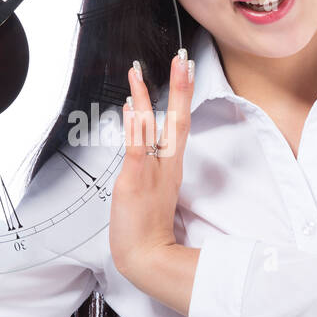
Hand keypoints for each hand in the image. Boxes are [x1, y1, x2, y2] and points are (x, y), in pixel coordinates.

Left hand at [109, 49, 193, 283]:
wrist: (145, 256)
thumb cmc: (145, 228)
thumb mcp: (150, 189)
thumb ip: (147, 161)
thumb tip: (138, 129)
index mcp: (171, 166)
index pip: (180, 123)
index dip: (183, 95)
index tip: (184, 69)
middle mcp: (166, 165)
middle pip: (178, 120)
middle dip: (180, 87)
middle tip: (182, 59)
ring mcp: (152, 172)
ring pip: (154, 129)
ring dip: (147, 98)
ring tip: (138, 70)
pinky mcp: (136, 181)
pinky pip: (138, 149)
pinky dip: (136, 128)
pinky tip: (132, 107)